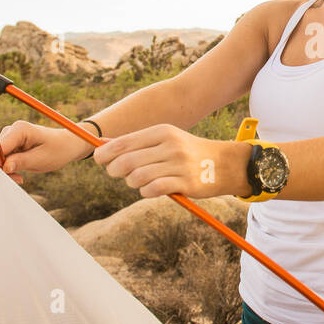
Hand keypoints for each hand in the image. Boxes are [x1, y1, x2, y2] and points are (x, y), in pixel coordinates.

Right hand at [0, 119, 94, 183]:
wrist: (67, 146)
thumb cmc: (58, 149)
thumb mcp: (41, 159)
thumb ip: (21, 162)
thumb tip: (4, 167)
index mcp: (20, 129)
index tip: (4, 175)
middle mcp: (12, 130)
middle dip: (2, 168)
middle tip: (17, 179)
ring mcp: (10, 137)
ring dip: (6, 170)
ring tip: (19, 177)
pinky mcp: (10, 144)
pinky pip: (2, 159)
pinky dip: (8, 168)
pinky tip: (18, 173)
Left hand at [94, 123, 241, 199]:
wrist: (225, 163)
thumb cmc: (187, 152)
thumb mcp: (165, 139)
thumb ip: (137, 143)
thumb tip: (102, 145)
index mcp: (162, 131)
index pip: (124, 142)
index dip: (105, 153)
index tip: (98, 160)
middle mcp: (170, 145)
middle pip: (127, 161)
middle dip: (115, 170)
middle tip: (118, 174)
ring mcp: (179, 164)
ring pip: (138, 177)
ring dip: (132, 182)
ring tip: (138, 182)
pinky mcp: (186, 182)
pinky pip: (153, 189)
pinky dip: (145, 192)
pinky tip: (150, 190)